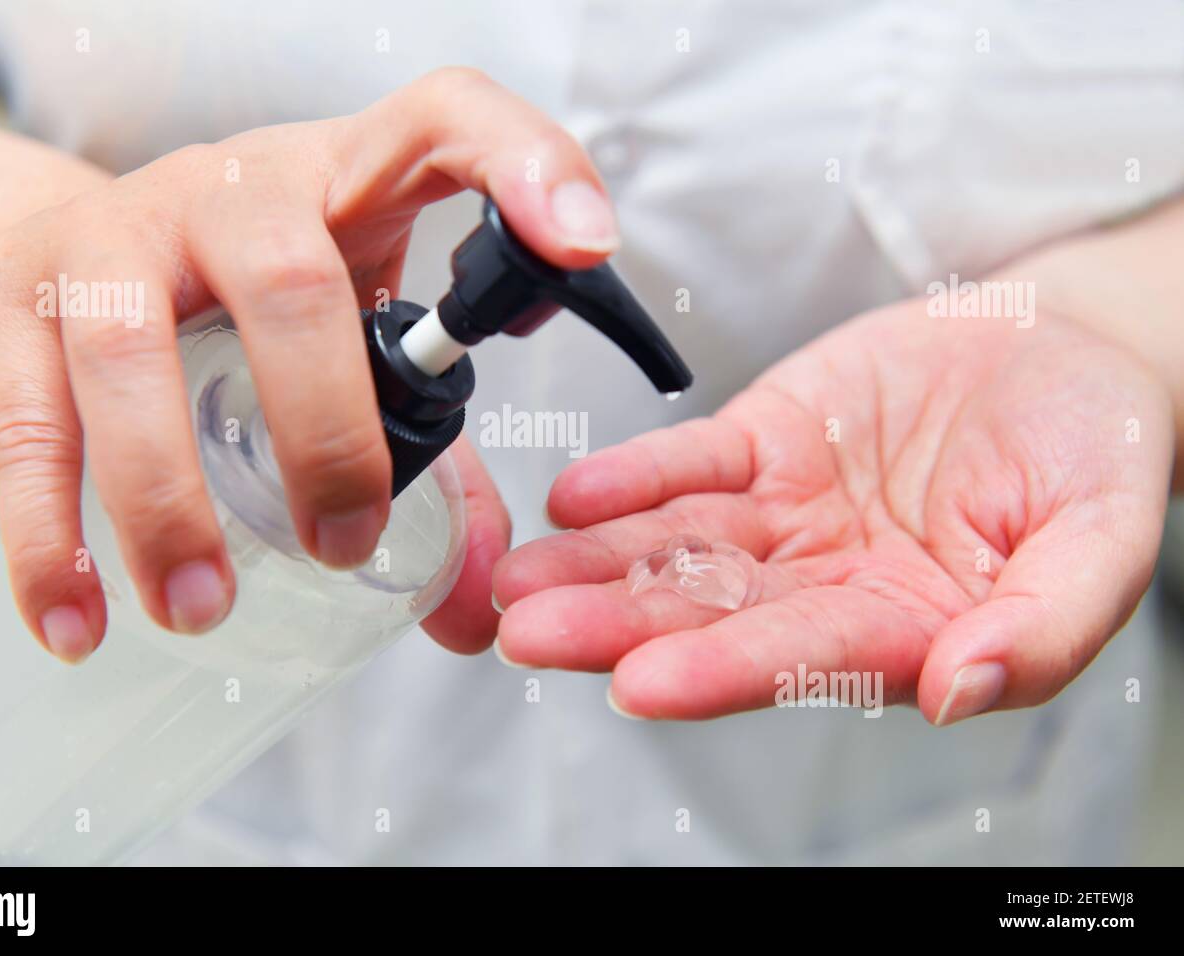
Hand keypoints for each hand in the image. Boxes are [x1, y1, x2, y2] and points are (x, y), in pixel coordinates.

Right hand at [0, 69, 615, 660]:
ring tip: (202, 610)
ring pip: (135, 349)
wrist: (75, 252)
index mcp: (347, 184)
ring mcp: (114, 230)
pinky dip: (50, 535)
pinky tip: (79, 617)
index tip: (582, 247)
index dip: (526, 165)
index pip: (448, 123)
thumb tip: (471, 606)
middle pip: (293, 282)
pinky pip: (24, 420)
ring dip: (169, 500)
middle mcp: (234, 188)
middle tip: (343, 544)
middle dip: (328, 432)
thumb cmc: (248, 303)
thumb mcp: (353, 343)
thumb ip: (432, 465)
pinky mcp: (15, 292)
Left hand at [492, 302, 1173, 723]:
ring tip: (519, 579)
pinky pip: (692, 464)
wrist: (1068, 353)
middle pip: (711, 612)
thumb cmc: (1099, 455)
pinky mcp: (764, 444)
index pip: (802, 658)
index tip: (640, 685)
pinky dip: (636, 478)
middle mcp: (826, 583)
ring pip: (680, 546)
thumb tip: (962, 692)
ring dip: (596, 560)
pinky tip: (576, 496)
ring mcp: (788, 515)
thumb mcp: (1104, 543)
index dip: (725, 671)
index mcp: (902, 627)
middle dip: (617, 625)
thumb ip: (1042, 627)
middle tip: (530, 634)